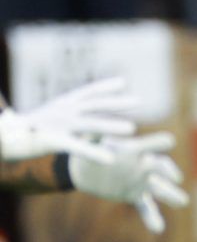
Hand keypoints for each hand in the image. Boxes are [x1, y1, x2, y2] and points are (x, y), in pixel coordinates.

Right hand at [0, 77, 138, 162]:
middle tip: (139, 101)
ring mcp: (58, 124)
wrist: (4, 138)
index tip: (123, 82)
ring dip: (111, 126)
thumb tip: (87, 121)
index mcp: (61, 104)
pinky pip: (78, 147)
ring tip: (133, 129)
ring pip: (90, 124)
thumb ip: (69, 118)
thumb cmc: (28, 130)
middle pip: (94, 105)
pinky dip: (95, 152)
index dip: (104, 86)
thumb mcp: (51, 119)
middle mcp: (62, 110)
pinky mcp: (52, 140)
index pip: (86, 92)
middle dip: (116, 102)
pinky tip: (111, 159)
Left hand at [69, 133, 189, 233]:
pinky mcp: (134, 196)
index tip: (169, 141)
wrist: (85, 169)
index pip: (150, 146)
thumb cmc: (89, 149)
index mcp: (134, 149)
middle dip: (168, 173)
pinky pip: (146, 207)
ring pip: (160, 189)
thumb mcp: (90, 141)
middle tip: (176, 178)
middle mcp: (142, 165)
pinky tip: (158, 229)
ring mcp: (140, 182)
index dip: (158, 143)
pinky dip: (152, 218)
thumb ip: (96, 136)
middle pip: (160, 168)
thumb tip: (97, 130)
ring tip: (183, 202)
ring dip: (171, 195)